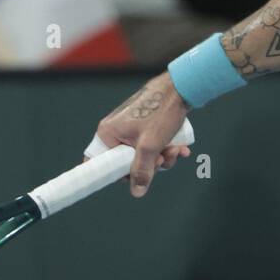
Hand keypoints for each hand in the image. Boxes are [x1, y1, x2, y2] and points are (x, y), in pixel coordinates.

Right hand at [91, 73, 191, 197]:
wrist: (180, 87)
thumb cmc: (161, 111)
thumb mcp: (150, 146)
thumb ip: (142, 170)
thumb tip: (137, 192)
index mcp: (108, 133)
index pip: (99, 164)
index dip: (117, 175)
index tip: (133, 178)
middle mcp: (116, 131)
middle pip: (127, 163)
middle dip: (150, 165)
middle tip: (163, 159)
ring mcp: (131, 128)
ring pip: (143, 155)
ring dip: (162, 157)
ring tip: (177, 150)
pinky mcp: (144, 126)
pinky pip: (151, 145)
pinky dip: (164, 148)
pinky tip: (180, 147)